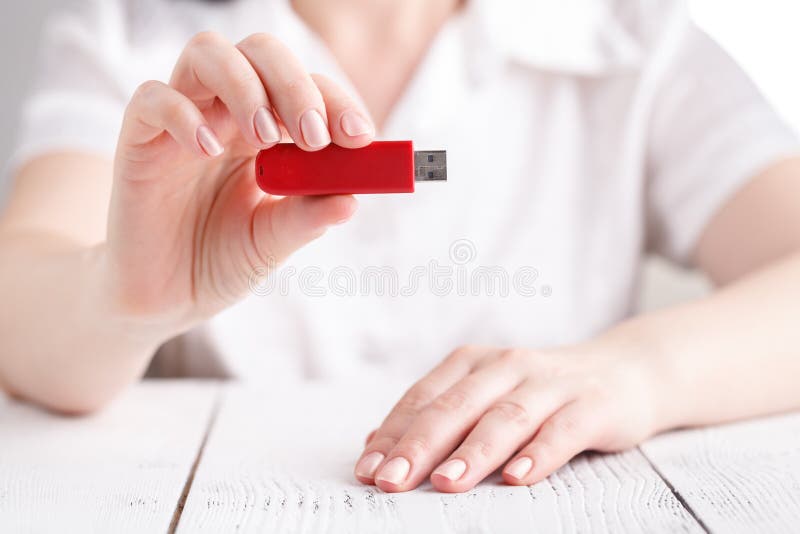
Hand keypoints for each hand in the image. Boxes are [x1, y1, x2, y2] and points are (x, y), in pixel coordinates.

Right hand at [106, 32, 373, 331]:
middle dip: (295, 85)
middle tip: (313, 137)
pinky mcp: (138, 139)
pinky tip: (208, 151)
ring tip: (264, 139)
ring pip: (208, 53)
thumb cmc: (222, 261)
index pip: (308, 88)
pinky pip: (153, 98)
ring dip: (246, 86)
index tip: (359, 137)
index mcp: (268, 131)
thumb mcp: (272, 243)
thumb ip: (306, 219)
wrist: (164, 299)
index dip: (336, 102)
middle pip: (262, 53)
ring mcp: (182, 121)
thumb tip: (353, 200)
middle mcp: (227, 114)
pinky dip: (184, 115)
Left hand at [354, 342, 664, 492]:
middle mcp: (507, 366)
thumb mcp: (486, 396)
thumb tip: (375, 444)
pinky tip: (517, 478)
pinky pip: (563, 430)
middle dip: (421, 445)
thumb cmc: (539, 394)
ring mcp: (551, 383)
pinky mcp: (591, 404)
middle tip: (391, 480)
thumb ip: (437, 416)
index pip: (424, 398)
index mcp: (473, 363)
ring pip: (506, 417)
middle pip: (457, 406)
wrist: (623, 371)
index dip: (394, 433)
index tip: (368, 470)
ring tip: (446, 483)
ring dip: (473, 452)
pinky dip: (539, 453)